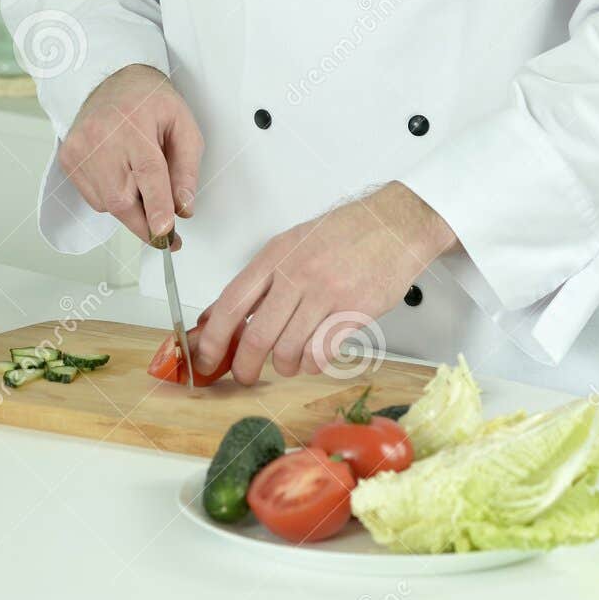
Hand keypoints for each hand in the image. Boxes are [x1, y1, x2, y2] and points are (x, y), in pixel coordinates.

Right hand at [57, 64, 203, 247]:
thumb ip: (187, 169)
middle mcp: (101, 136)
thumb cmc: (151, 102)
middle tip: (167, 232)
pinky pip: (94, 199)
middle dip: (146, 222)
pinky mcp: (67, 159)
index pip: (147, 171)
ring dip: (131, 206)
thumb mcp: (183, 127)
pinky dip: (112, 197)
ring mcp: (79, 148)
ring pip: (109, 204)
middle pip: (122, 198)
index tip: (164, 231)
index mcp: (134, 122)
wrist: (114, 81)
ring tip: (139, 177)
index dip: (157, 206)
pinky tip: (121, 174)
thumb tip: (183, 209)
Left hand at [194, 181, 457, 385]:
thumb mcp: (292, 244)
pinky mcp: (354, 311)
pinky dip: (312, 364)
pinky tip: (314, 355)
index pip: (231, 303)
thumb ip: (259, 280)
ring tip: (289, 360)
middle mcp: (296, 273)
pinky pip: (320, 354)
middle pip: (256, 337)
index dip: (212, 338)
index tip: (203, 358)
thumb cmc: (344, 233)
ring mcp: (326, 293)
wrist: (394, 224)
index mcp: (275, 255)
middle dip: (244, 366)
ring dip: (284, 366)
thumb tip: (219, 315)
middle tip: (244, 375)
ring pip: (288, 351)